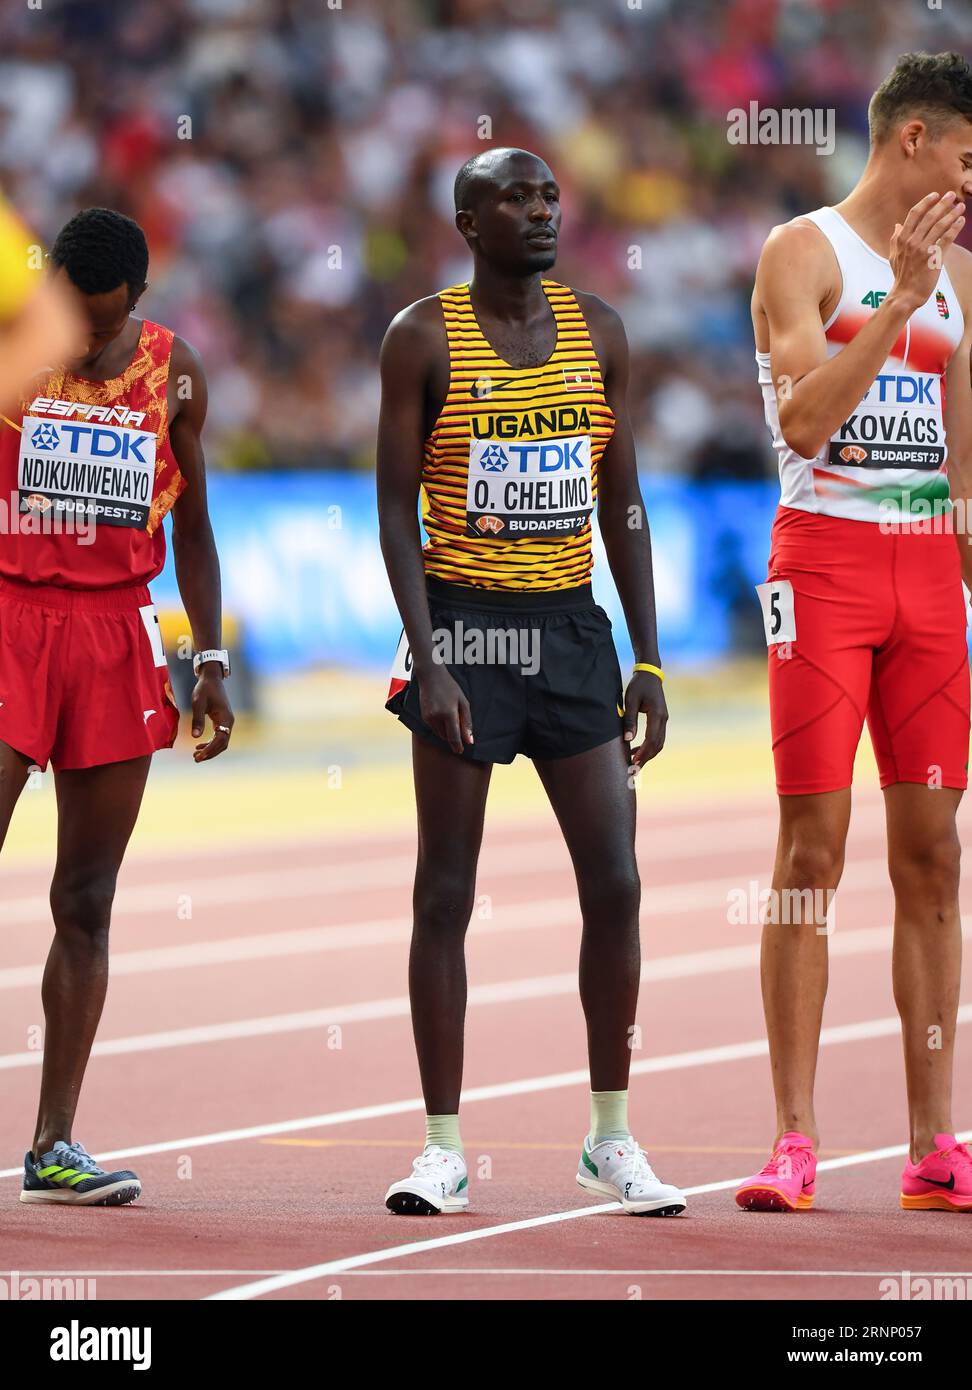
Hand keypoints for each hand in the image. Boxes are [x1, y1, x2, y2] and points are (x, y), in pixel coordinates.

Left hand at [191, 671, 233, 760]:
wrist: (211, 679)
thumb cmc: (204, 689)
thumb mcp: (198, 703)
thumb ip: (197, 719)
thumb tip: (194, 737)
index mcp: (225, 718)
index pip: (220, 739)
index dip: (210, 749)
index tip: (199, 755)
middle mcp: (228, 722)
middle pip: (222, 744)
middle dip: (210, 753)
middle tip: (195, 759)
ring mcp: (226, 722)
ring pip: (221, 742)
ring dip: (210, 750)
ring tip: (196, 755)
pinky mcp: (222, 721)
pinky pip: (218, 736)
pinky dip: (210, 743)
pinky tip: (199, 745)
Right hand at [417, 664, 472, 755]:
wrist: (430, 677)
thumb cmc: (450, 687)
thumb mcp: (463, 702)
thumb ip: (467, 722)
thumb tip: (470, 740)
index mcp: (449, 713)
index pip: (454, 736)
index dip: (458, 745)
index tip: (461, 751)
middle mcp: (437, 717)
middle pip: (446, 736)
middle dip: (453, 737)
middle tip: (459, 730)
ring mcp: (428, 717)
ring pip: (440, 733)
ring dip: (447, 732)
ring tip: (450, 717)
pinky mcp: (424, 717)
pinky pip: (434, 728)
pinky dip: (440, 726)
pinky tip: (443, 715)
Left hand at [623, 670, 666, 769]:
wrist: (650, 674)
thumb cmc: (638, 686)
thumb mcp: (630, 701)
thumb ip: (629, 720)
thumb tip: (627, 739)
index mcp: (657, 715)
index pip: (652, 739)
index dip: (643, 752)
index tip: (634, 762)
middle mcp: (664, 719)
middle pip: (657, 745)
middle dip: (646, 758)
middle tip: (634, 769)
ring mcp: (664, 720)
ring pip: (659, 743)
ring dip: (648, 754)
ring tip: (635, 763)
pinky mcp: (661, 720)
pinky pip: (657, 737)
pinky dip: (649, 747)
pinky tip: (637, 750)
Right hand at [890, 192, 964, 309]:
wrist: (906, 294)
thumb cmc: (901, 276)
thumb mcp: (893, 256)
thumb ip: (895, 239)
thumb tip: (897, 225)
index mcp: (902, 239)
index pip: (914, 215)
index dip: (925, 202)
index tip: (935, 195)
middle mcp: (912, 242)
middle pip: (929, 217)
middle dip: (942, 204)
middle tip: (952, 195)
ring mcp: (923, 249)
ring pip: (940, 226)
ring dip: (952, 214)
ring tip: (960, 206)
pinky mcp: (934, 258)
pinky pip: (947, 238)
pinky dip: (955, 228)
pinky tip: (961, 221)